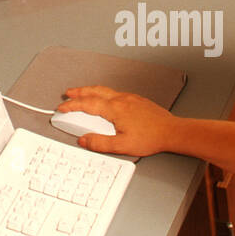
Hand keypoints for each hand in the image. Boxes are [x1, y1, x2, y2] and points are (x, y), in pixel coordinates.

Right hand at [58, 85, 179, 155]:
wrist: (172, 132)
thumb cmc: (152, 138)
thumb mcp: (122, 146)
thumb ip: (100, 143)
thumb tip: (84, 140)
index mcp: (115, 109)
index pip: (87, 104)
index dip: (71, 105)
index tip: (62, 107)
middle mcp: (121, 100)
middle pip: (94, 91)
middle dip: (79, 91)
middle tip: (68, 94)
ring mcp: (130, 98)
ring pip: (105, 90)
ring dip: (90, 91)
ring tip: (83, 94)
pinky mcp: (137, 100)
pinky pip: (115, 92)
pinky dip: (104, 93)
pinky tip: (105, 100)